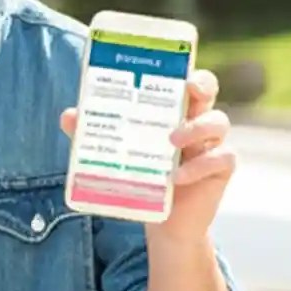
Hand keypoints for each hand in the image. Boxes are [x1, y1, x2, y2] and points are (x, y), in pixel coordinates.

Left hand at [60, 69, 236, 243]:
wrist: (165, 222)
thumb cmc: (143, 177)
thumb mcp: (118, 153)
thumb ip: (95, 133)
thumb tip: (68, 116)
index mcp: (176, 108)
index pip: (186, 78)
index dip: (187, 68)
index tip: (177, 68)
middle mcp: (198, 119)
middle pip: (209, 89)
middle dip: (201, 84)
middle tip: (187, 91)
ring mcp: (212, 143)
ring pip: (218, 122)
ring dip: (196, 128)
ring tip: (171, 142)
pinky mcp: (220, 169)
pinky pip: (221, 159)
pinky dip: (199, 167)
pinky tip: (177, 178)